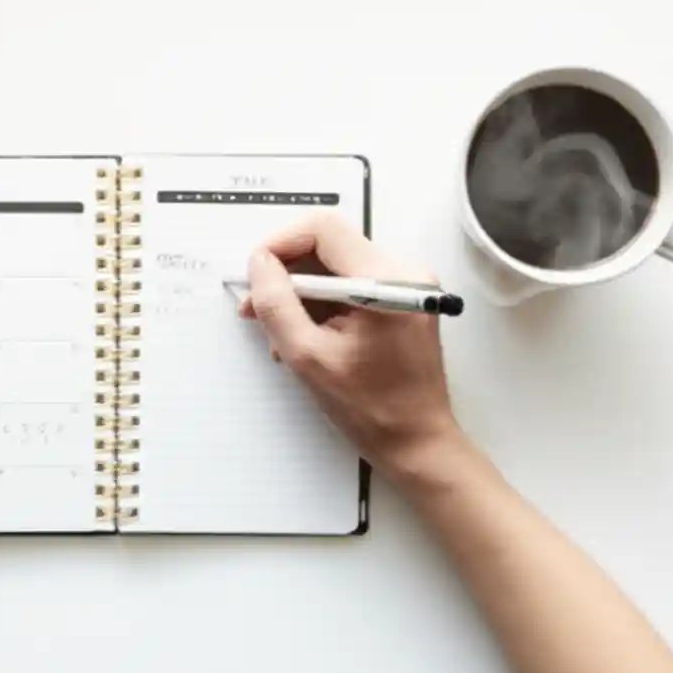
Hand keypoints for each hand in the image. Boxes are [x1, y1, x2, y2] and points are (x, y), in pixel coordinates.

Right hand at [238, 214, 460, 474]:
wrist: (418, 442)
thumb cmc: (371, 409)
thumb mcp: (309, 357)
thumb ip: (278, 305)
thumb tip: (259, 264)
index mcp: (387, 281)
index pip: (324, 230)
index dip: (280, 243)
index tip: (255, 274)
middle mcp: (404, 273)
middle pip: (329, 246)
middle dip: (286, 274)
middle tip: (255, 309)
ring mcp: (406, 286)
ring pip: (336, 267)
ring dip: (301, 295)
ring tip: (280, 336)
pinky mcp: (402, 300)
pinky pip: (350, 286)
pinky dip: (321, 305)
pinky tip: (306, 337)